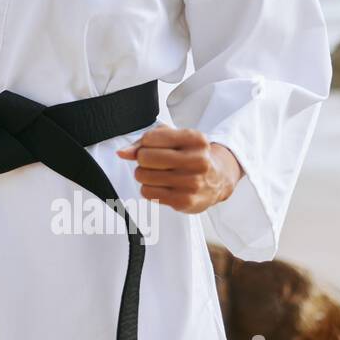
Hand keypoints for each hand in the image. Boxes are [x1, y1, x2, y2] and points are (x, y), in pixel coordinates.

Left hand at [116, 124, 243, 213]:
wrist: (218, 179)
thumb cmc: (189, 155)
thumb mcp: (173, 139)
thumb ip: (144, 142)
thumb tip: (122, 153)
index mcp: (196, 139)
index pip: (150, 138)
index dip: (145, 143)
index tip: (154, 146)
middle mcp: (198, 160)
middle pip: (145, 157)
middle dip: (143, 159)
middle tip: (153, 162)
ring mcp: (193, 183)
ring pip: (143, 176)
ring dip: (144, 174)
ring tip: (157, 173)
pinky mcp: (185, 201)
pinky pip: (147, 192)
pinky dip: (148, 188)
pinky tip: (161, 185)